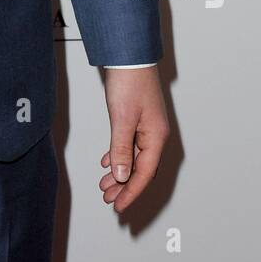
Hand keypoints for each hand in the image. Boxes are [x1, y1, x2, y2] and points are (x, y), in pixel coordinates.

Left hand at [100, 67, 169, 212]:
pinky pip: (130, 145)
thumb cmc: (129, 82)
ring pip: (134, 158)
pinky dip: (119, 156)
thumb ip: (121, 149)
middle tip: (108, 200)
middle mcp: (155, 134)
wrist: (128, 54)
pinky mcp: (137, 118)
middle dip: (124, 187)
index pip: (143, 174)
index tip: (118, 207)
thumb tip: (123, 176)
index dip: (130, 192)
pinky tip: (107, 162)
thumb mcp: (121, 119)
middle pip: (141, 169)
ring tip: (104, 185)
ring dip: (120, 173)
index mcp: (156, 137)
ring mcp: (147, 126)